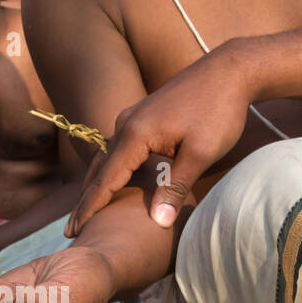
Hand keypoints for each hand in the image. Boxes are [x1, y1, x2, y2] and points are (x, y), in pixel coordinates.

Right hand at [70, 58, 250, 234]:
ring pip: (106, 159)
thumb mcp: (200, 153)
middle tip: (71, 231)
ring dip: (96, 186)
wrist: (230, 71)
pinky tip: (111, 184)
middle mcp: (125, 125)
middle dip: (85, 201)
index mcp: (135, 135)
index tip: (74, 231)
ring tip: (85, 212)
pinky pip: (118, 150)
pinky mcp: (142, 118)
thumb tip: (158, 222)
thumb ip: (175, 187)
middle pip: (98, 170)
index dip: (89, 208)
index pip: (105, 180)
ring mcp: (132, 119)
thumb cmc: (218, 110)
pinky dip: (109, 171)